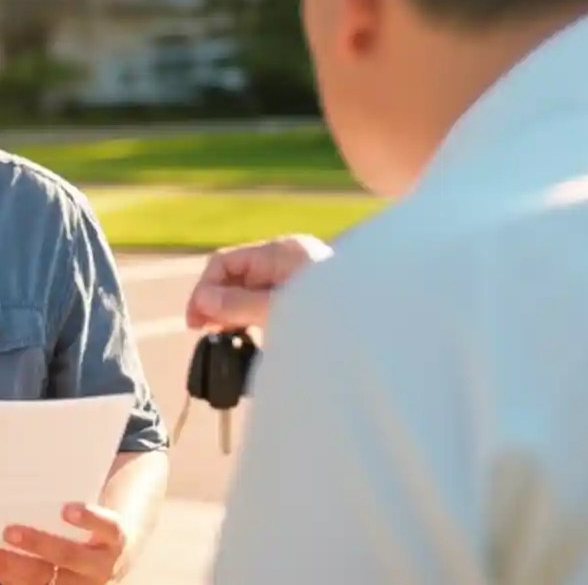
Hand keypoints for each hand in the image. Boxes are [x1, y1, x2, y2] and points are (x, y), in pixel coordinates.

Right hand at [0, 503, 127, 584]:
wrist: (125, 532)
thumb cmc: (77, 540)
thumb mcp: (54, 551)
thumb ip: (29, 549)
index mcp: (61, 584)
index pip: (29, 584)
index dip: (4, 572)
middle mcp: (82, 580)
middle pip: (45, 576)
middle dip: (16, 564)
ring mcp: (103, 561)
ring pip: (71, 558)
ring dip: (41, 545)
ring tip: (14, 531)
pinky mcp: (120, 537)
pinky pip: (106, 531)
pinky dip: (88, 521)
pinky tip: (69, 511)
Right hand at [185, 234, 332, 330]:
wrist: (390, 323)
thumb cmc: (341, 314)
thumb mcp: (282, 310)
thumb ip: (240, 305)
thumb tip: (202, 302)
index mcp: (281, 252)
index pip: (225, 262)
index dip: (204, 289)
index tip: (196, 321)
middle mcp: (287, 260)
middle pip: (235, 276)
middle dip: (215, 302)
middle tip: (205, 331)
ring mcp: (295, 278)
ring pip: (248, 291)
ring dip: (232, 312)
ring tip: (223, 336)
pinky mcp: (303, 299)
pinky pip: (265, 302)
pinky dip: (251, 317)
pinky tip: (247, 335)